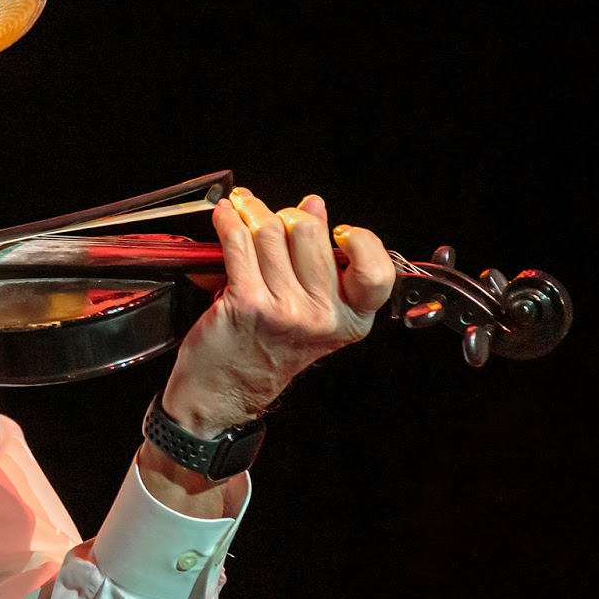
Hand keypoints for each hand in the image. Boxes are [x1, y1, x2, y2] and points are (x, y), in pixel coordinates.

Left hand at [161, 188, 394, 435]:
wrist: (222, 392)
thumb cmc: (263, 351)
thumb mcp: (309, 316)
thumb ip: (319, 264)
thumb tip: (315, 206)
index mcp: (350, 320)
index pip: (375, 269)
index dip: (359, 239)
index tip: (337, 230)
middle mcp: (322, 317)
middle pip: (311, 234)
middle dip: (288, 215)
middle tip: (272, 216)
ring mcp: (285, 310)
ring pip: (270, 233)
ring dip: (252, 212)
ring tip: (243, 209)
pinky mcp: (247, 303)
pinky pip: (238, 243)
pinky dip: (228, 222)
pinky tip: (225, 216)